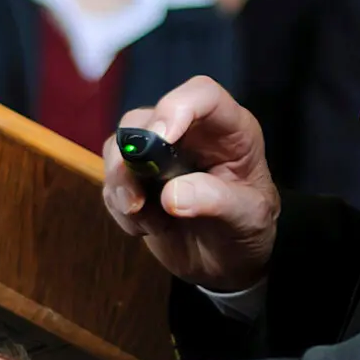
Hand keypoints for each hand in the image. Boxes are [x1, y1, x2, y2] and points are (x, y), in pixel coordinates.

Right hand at [102, 76, 279, 291]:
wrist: (228, 264)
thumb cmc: (248, 231)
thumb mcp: (247, 218)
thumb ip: (216, 201)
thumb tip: (170, 196)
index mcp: (229, 130)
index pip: (203, 95)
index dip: (178, 106)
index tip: (162, 137)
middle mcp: (190, 134)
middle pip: (146, 119)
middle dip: (133, 155)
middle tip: (137, 197)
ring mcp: (159, 155)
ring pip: (119, 146)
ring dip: (122, 185)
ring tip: (148, 222)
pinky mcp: (137, 179)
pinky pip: (112, 181)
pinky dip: (120, 206)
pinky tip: (145, 228)